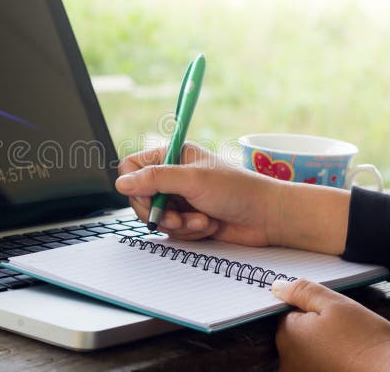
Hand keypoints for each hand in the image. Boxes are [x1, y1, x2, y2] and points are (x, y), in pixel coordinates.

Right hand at [116, 142, 275, 244]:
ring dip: (179, 224)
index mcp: (173, 156)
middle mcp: (174, 176)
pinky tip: (208, 226)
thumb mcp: (193, 180)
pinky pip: (172, 231)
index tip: (149, 199)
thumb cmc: (238, 190)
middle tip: (177, 218)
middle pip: (140, 197)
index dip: (136, 187)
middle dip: (159, 212)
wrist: (268, 217)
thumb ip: (156, 180)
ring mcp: (181, 198)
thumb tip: (122, 183)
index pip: (133, 168)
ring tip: (201, 221)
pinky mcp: (189, 218)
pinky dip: (189, 232)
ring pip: (156, 217)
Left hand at [272, 279, 389, 371]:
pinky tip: (342, 358)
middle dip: (312, 327)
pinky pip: (312, 364)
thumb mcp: (335, 305)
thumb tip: (276, 287)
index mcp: (287, 335)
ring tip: (343, 345)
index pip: (286, 312)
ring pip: (303, 350)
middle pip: (293, 333)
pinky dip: (324, 359)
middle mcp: (286, 359)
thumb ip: (303, 292)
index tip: (329, 314)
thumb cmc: (366, 341)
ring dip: (318, 345)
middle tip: (340, 329)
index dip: (308, 308)